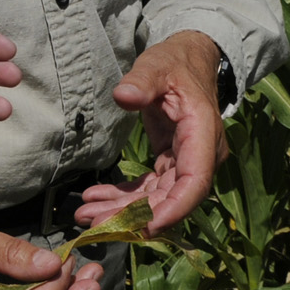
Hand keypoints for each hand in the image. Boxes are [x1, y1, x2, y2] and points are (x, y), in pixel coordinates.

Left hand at [74, 30, 228, 235]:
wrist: (187, 61)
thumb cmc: (174, 63)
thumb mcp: (156, 66)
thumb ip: (142, 81)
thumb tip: (123, 95)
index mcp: (202, 134)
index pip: (193, 183)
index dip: (172, 209)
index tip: (144, 229)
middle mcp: (199, 155)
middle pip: (170, 197)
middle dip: (133, 215)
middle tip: (94, 222)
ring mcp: (185, 161)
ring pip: (157, 197)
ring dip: (123, 210)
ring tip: (86, 214)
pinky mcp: (171, 162)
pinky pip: (149, 187)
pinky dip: (124, 196)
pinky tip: (96, 198)